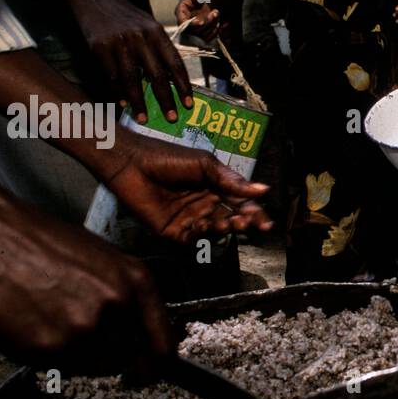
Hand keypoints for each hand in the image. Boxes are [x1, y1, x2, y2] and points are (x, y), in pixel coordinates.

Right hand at [0, 196, 172, 373]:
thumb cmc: (32, 239)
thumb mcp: (99, 257)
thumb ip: (123, 296)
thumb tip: (135, 331)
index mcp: (136, 281)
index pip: (165, 347)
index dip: (157, 365)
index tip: (147, 372)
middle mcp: (117, 308)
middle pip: (126, 359)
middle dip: (106, 351)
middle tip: (75, 330)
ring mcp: (84, 331)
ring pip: (92, 366)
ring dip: (75, 353)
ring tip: (47, 317)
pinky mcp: (49, 349)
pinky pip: (58, 368)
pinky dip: (45, 354)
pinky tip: (28, 322)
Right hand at [71, 0, 192, 123]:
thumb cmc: (125, 15)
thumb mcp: (148, 25)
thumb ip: (158, 48)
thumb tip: (171, 78)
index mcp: (157, 32)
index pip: (175, 63)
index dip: (183, 86)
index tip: (189, 104)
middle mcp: (141, 38)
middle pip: (157, 76)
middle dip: (166, 100)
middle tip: (172, 119)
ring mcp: (120, 43)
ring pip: (132, 80)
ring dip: (140, 103)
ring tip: (144, 119)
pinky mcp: (100, 47)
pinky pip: (112, 76)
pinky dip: (118, 93)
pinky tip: (124, 105)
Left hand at [100, 132, 272, 242]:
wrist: (132, 164)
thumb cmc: (167, 158)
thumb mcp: (205, 164)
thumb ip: (231, 181)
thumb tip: (263, 190)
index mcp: (214, 187)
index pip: (240, 203)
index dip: (254, 213)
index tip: (265, 222)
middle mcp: (204, 204)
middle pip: (230, 219)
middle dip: (242, 223)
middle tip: (248, 224)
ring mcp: (189, 219)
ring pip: (214, 231)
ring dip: (225, 229)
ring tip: (230, 223)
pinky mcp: (173, 231)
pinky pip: (193, 240)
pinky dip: (201, 236)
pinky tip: (202, 225)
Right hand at [175, 0, 222, 40]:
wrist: (204, 3)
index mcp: (180, 13)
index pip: (182, 23)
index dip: (192, 25)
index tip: (202, 22)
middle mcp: (184, 25)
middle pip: (194, 31)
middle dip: (206, 23)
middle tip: (215, 12)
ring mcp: (193, 32)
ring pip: (202, 36)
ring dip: (212, 26)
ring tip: (216, 13)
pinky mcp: (200, 36)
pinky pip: (208, 39)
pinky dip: (215, 32)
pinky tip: (218, 22)